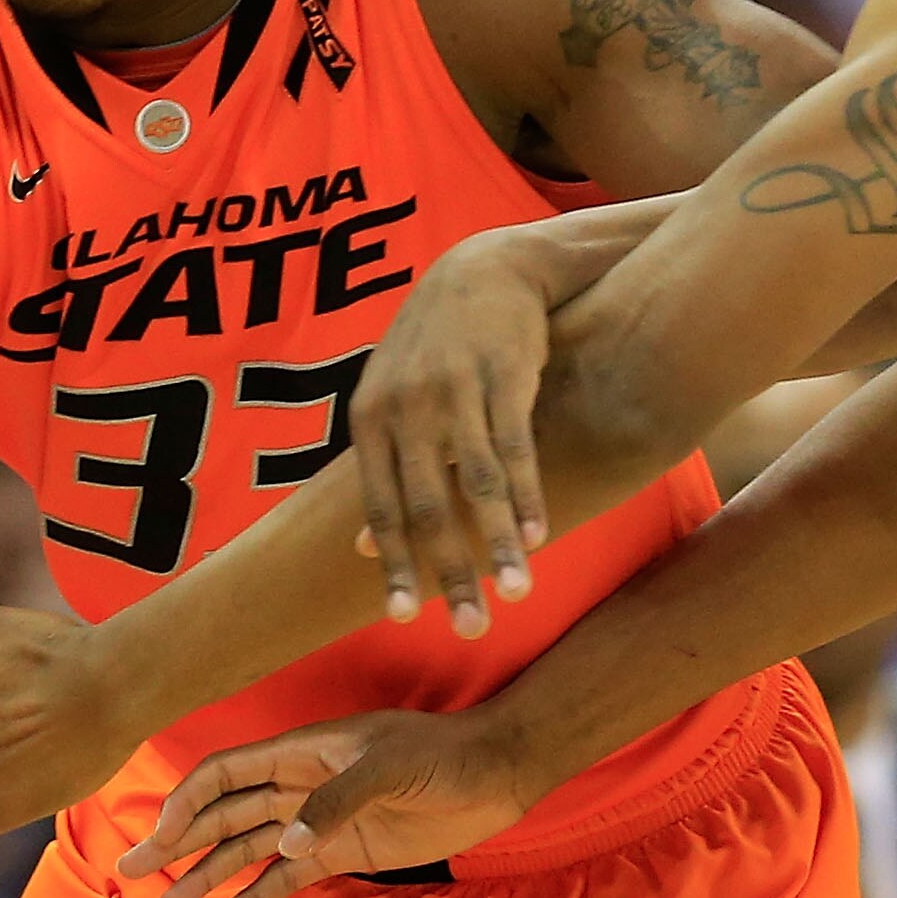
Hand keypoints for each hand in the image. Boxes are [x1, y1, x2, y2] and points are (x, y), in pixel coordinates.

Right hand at [118, 705, 547, 897]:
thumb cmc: (444, 755)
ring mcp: (319, 819)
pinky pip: (287, 876)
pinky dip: (256, 897)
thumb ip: (336, 803)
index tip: (157, 832)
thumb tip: (288, 844)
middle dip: (177, 840)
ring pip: (247, 847)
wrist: (497, 773)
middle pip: (224, 813)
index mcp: (303, 751)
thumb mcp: (390, 769)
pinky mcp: (343, 850)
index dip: (187, 799)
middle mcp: (300, 784)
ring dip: (207, 872)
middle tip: (132, 871)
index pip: (227, 772)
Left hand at [346, 244, 557, 637]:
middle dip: (448, 573)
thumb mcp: (390, 401)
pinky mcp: (502, 373)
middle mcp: (405, 406)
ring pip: (475, 484)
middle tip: (468, 629)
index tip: (402, 618)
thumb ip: (378, 472)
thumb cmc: (435, 348)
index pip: (379, 505)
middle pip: (427, 506)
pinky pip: (514, 447)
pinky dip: (526, 496)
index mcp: (370, 419)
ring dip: (497, 545)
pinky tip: (538, 536)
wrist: (484, 268)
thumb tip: (358, 548)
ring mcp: (452, 389)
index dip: (392, 563)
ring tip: (516, 594)